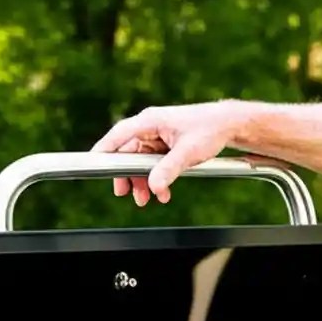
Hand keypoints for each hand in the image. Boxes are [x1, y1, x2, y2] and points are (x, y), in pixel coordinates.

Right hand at [91, 100, 254, 205]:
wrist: (228, 125)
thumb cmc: (209, 130)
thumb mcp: (188, 152)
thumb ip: (169, 169)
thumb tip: (154, 186)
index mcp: (151, 120)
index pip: (119, 135)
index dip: (105, 149)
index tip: (93, 163)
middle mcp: (150, 126)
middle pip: (127, 152)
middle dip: (127, 175)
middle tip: (125, 193)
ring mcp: (157, 135)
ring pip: (140, 161)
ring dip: (142, 180)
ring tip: (145, 199)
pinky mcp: (165, 144)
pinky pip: (153, 163)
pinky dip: (156, 178)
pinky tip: (162, 193)